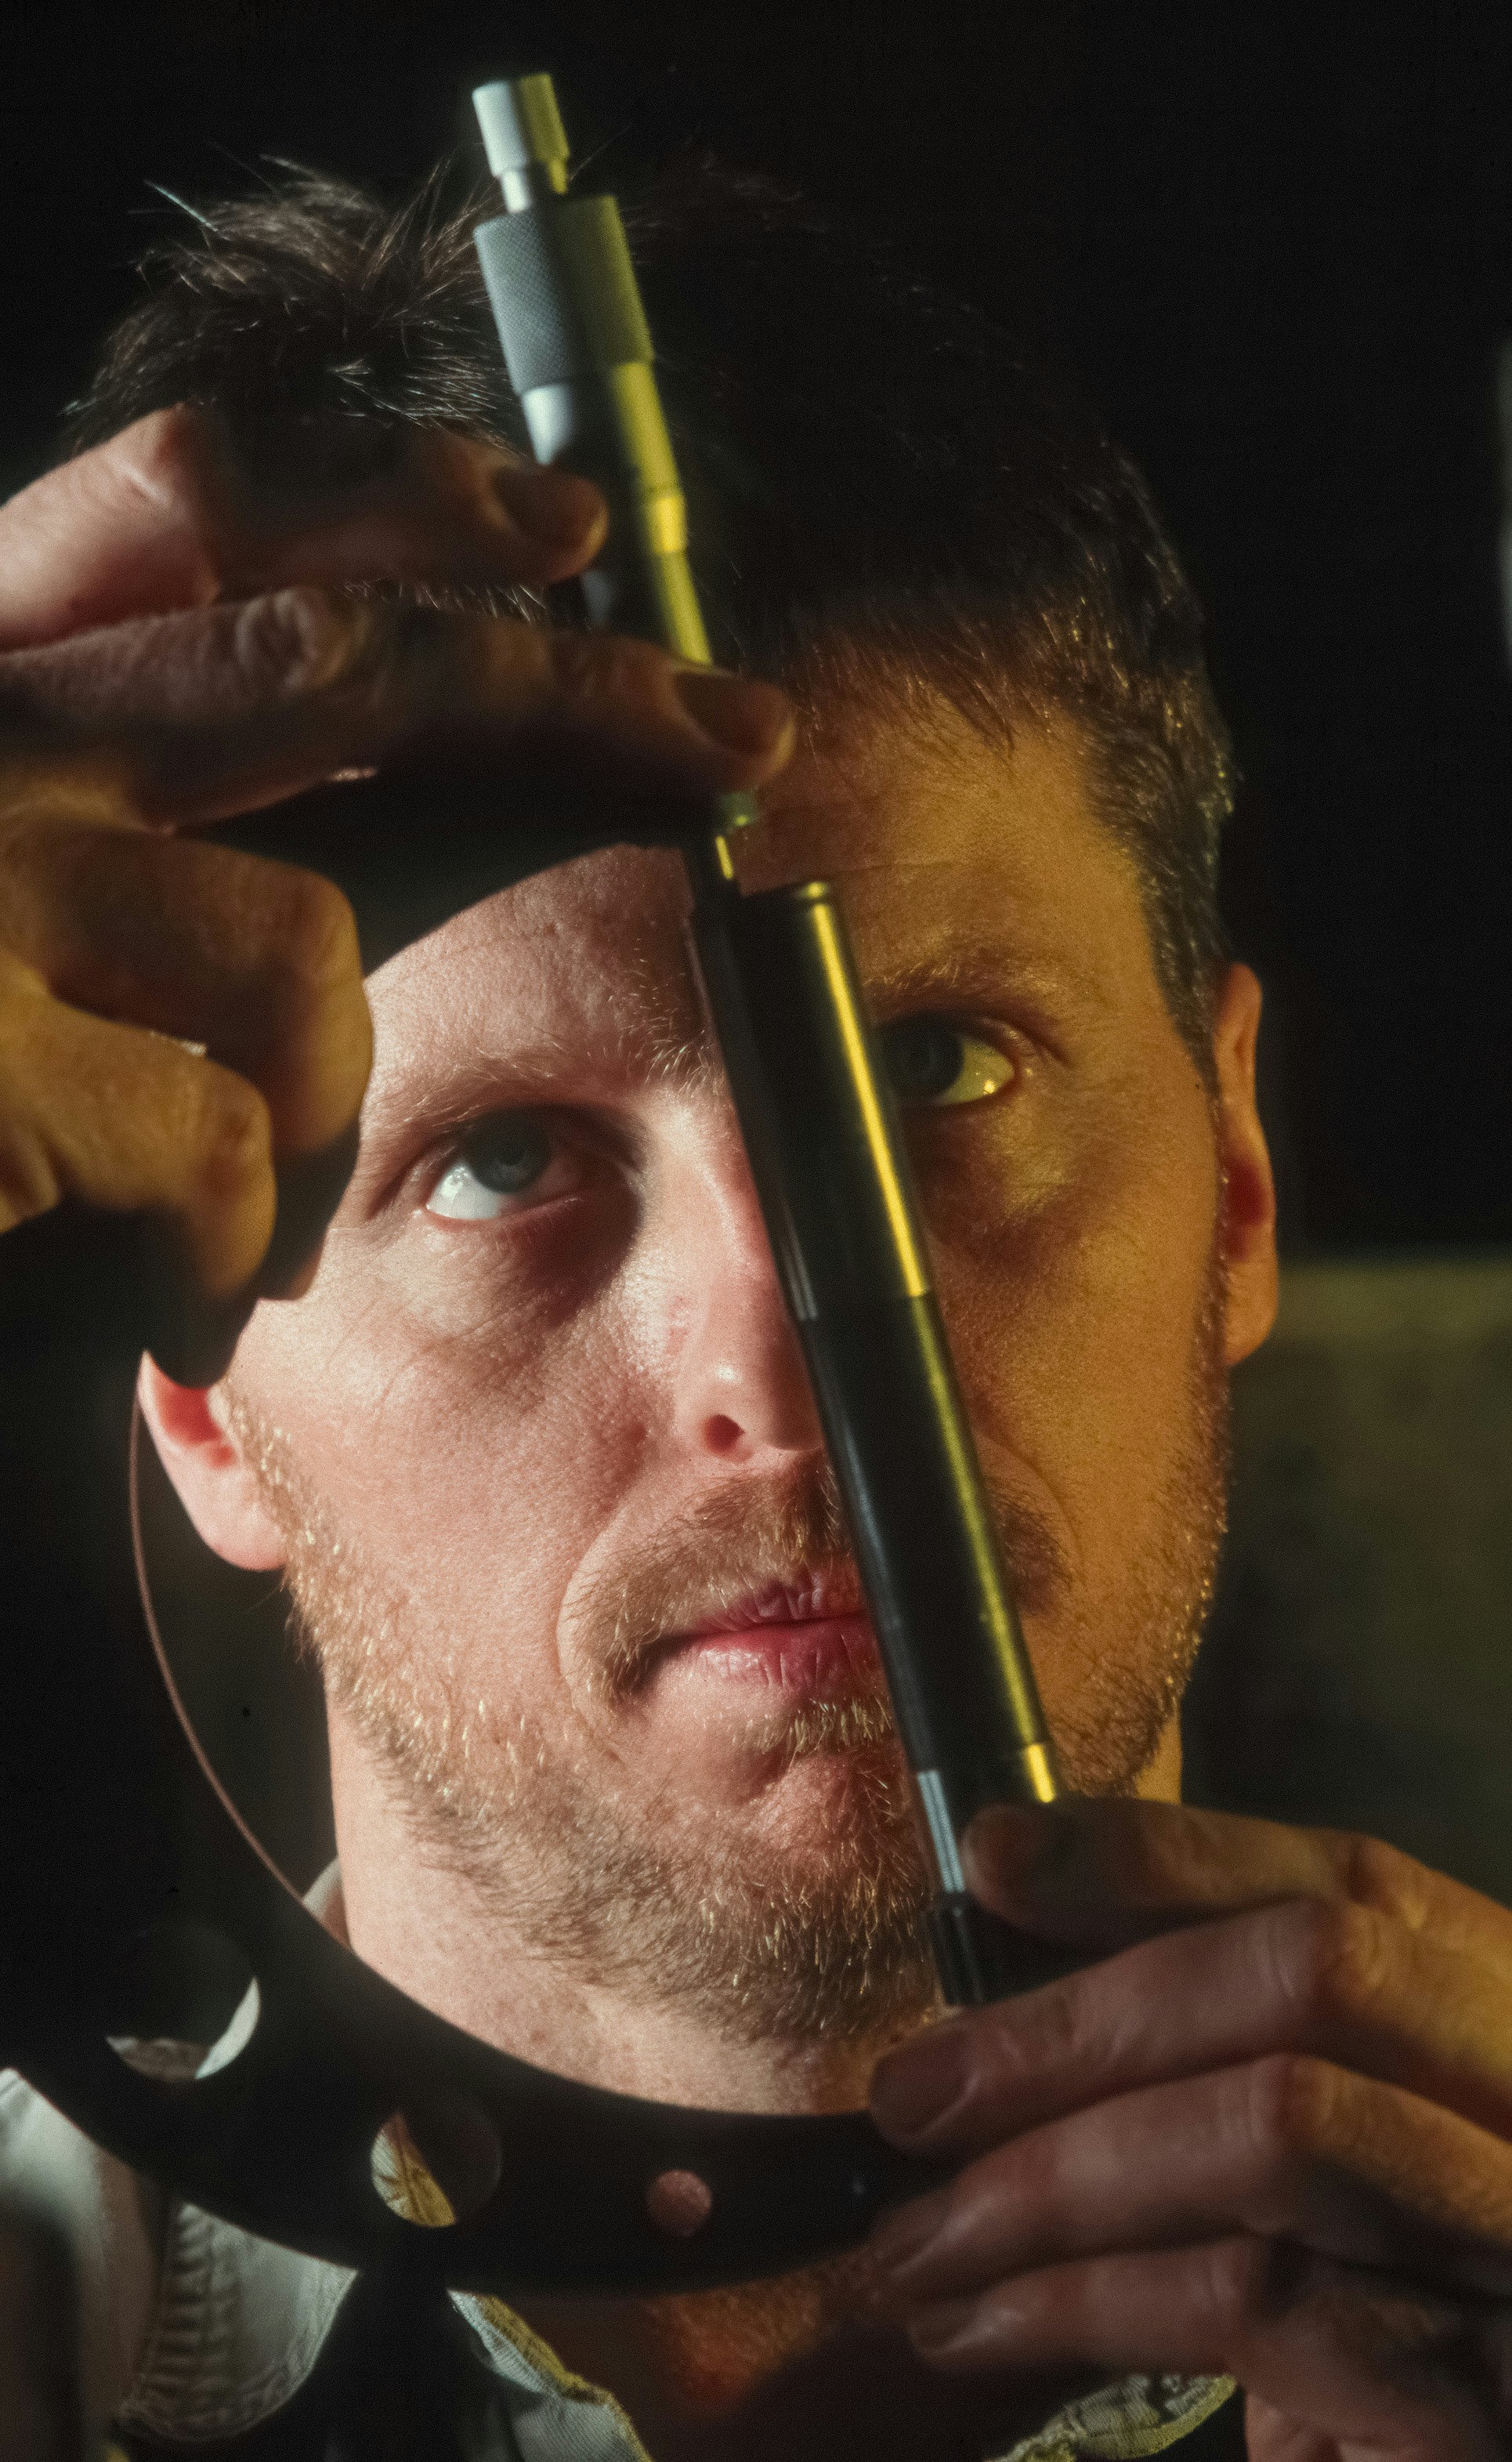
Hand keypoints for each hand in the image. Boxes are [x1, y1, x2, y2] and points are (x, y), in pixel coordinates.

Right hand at [0, 407, 791, 1368]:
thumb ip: (76, 781)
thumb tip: (323, 784)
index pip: (183, 501)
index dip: (387, 493)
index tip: (547, 517)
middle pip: (332, 661)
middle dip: (571, 690)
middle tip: (738, 727)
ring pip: (306, 947)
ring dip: (321, 1091)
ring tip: (233, 1210)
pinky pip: (221, 1152)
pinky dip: (222, 1245)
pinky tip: (164, 1303)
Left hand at [867, 1798, 1511, 2459]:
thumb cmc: (1386, 2318)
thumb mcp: (1329, 2159)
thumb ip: (1221, 2058)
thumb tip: (1005, 2002)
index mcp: (1509, 2004)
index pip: (1350, 1878)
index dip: (1165, 1853)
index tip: (997, 1856)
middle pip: (1310, 1976)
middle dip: (1083, 2022)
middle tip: (912, 2095)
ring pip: (1274, 2126)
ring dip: (1054, 2179)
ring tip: (918, 2242)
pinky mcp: (1493, 2389)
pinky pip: (1254, 2300)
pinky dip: (1084, 2301)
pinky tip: (981, 2327)